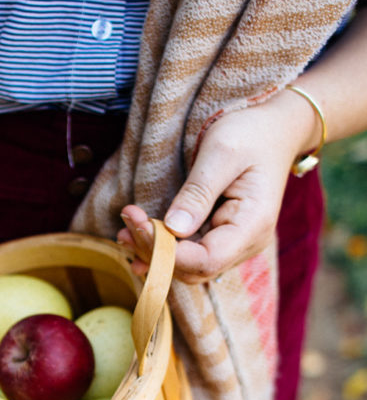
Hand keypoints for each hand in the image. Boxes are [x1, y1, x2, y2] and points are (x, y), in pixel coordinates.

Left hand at [117, 87, 321, 283]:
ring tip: (124, 231)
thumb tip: (173, 228)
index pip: (206, 260)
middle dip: (155, 253)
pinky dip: (163, 249)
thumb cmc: (251, 133)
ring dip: (154, 253)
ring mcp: (235, 245)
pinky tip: (139, 237)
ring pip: (189, 268)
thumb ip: (198, 191)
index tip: (138, 224)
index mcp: (253, 224)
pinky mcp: (221, 239)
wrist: (275, 129)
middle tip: (125, 223)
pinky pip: (190, 256)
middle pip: (194, 269)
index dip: (168, 252)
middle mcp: (247, 243)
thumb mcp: (222, 151)